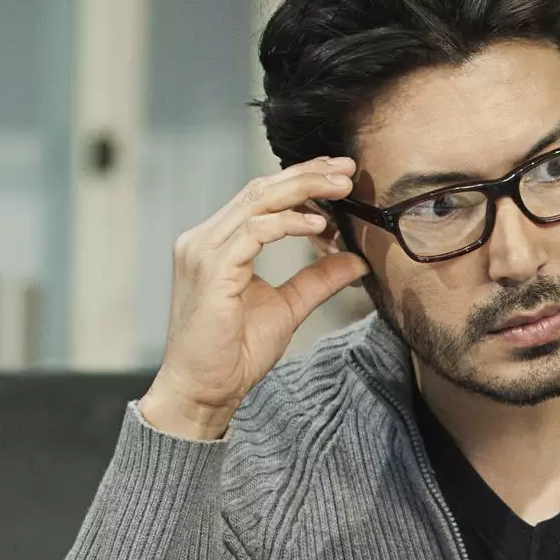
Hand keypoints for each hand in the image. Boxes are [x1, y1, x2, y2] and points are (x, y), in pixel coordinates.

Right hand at [139, 158, 368, 439]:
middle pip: (260, 190)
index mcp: (217, 243)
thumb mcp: (288, 307)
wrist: (203, 391)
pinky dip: (288, 223)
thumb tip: (357, 260)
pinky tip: (318, 225)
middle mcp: (203, 240)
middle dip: (307, 175)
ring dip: (303, 190)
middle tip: (347, 169)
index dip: (300, 180)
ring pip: (257, 202)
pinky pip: (254, 231)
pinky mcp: (211, 269)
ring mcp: (202, 251)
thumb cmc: (235, 352)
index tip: (340, 174)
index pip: (260, 197)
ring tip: (341, 188)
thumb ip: (319, 279)